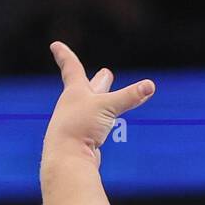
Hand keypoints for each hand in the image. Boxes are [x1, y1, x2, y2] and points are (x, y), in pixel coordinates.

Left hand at [44, 41, 153, 168]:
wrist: (66, 160)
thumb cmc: (80, 128)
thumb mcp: (108, 107)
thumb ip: (130, 96)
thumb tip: (150, 86)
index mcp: (74, 91)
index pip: (71, 67)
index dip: (64, 55)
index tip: (55, 45)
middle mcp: (72, 106)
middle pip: (86, 88)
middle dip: (97, 81)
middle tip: (105, 74)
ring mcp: (75, 124)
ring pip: (91, 109)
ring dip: (100, 103)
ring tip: (105, 101)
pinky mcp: (81, 142)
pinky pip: (93, 128)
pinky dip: (100, 124)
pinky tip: (101, 130)